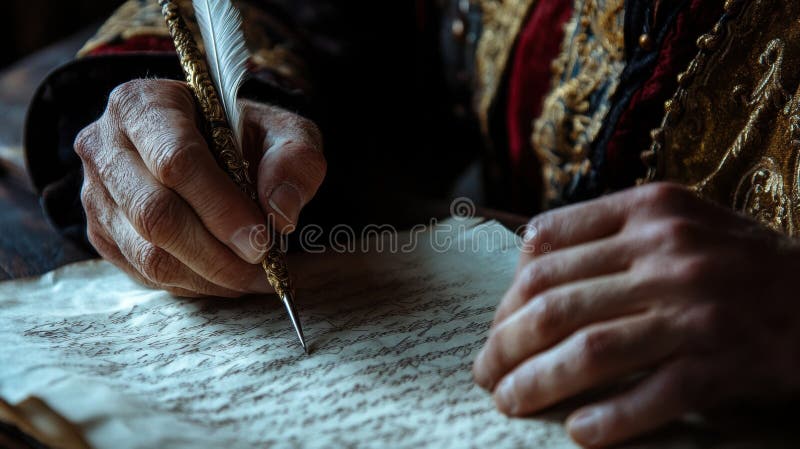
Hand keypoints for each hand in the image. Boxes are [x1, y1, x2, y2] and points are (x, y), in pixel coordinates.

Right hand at [75, 79, 324, 296]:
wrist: (209, 143)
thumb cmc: (243, 134)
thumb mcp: (284, 131)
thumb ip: (295, 160)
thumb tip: (280, 213)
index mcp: (145, 104)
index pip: (176, 161)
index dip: (222, 208)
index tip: (262, 241)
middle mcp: (105, 146)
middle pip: (155, 214)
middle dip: (217, 253)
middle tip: (263, 267)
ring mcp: (95, 193)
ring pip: (148, 253)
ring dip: (209, 276)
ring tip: (253, 278)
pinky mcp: (101, 233)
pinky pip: (144, 273)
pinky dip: (193, 283)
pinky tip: (225, 276)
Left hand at [472, 183, 799, 446]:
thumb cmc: (737, 261)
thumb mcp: (677, 220)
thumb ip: (610, 230)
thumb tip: (529, 264)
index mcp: (648, 211)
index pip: (546, 247)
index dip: (506, 293)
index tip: (495, 325)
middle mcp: (668, 253)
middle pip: (555, 302)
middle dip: (504, 344)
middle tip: (484, 372)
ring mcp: (697, 308)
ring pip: (590, 350)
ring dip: (537, 383)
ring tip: (509, 402)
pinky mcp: (724, 360)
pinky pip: (652, 395)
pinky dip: (610, 418)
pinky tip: (579, 433)